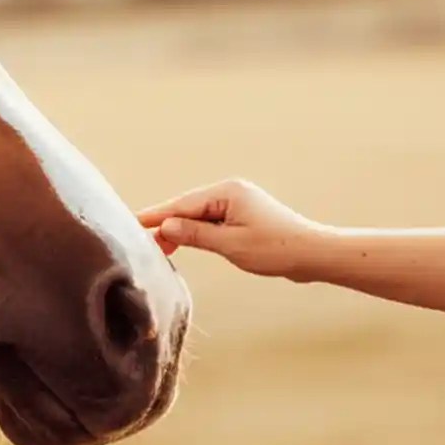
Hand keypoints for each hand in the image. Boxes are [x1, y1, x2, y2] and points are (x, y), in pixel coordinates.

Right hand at [137, 179, 324, 278]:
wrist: (312, 253)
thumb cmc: (275, 249)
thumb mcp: (230, 244)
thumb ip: (195, 235)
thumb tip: (165, 228)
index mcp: (226, 192)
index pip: (181, 205)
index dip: (156, 216)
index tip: (132, 222)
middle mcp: (230, 191)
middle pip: (187, 208)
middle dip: (165, 224)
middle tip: (143, 243)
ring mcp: (237, 203)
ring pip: (198, 215)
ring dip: (179, 230)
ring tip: (159, 247)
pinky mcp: (243, 216)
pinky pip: (210, 221)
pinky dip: (195, 232)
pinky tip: (183, 242)